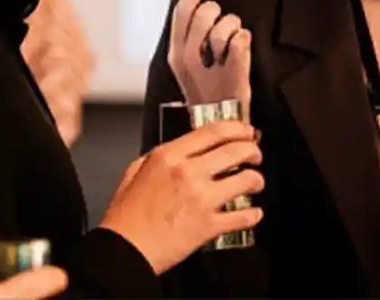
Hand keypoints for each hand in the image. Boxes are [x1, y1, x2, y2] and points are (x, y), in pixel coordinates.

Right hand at [99, 120, 264, 273]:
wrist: (123, 251)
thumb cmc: (125, 217)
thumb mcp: (134, 172)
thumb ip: (159, 158)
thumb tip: (180, 151)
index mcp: (169, 156)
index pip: (214, 131)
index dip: (238, 129)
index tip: (246, 132)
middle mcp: (188, 172)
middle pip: (236, 150)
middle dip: (252, 151)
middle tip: (255, 155)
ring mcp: (201, 199)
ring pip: (246, 180)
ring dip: (256, 180)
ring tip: (255, 183)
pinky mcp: (208, 226)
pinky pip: (243, 216)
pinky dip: (253, 215)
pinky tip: (253, 214)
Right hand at [167, 0, 251, 110]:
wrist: (220, 122)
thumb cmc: (207, 92)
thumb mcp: (187, 65)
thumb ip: (188, 37)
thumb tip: (195, 3)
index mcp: (176, 56)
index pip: (180, 15)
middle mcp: (190, 60)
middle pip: (205, 14)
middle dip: (216, 12)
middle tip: (222, 22)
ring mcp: (212, 67)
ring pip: (225, 27)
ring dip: (232, 27)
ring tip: (232, 42)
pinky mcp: (235, 74)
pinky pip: (241, 40)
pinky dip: (244, 39)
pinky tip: (242, 46)